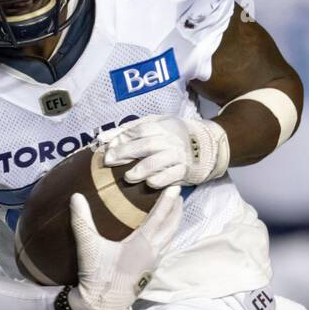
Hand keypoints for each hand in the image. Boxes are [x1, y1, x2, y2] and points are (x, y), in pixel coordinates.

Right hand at [67, 185, 182, 309]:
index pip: (159, 216)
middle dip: (176, 209)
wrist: (103, 306)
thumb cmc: (98, 277)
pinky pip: (166, 248)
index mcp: (142, 244)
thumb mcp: (88, 247)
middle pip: (171, 226)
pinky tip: (164, 234)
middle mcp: (153, 252)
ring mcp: (153, 262)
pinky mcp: (150, 270)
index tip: (175, 186)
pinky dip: (169, 235)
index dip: (167, 200)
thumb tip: (76, 196)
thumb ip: (82, 221)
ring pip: (171, 238)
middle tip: (178, 193)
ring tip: (175, 210)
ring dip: (175, 222)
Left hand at [102, 115, 228, 188]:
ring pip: (157, 162)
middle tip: (110, 161)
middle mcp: (170, 139)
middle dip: (125, 153)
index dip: (122, 138)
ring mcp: (178, 155)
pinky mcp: (184, 171)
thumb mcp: (154, 126)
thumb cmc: (173, 137)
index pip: (138, 129)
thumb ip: (128, 131)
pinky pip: (170, 177)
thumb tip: (101, 138)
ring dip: (140, 170)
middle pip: (145, 144)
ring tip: (128, 177)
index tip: (108, 148)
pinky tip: (149, 184)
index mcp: (161, 125)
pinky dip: (158, 181)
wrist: (207, 146)